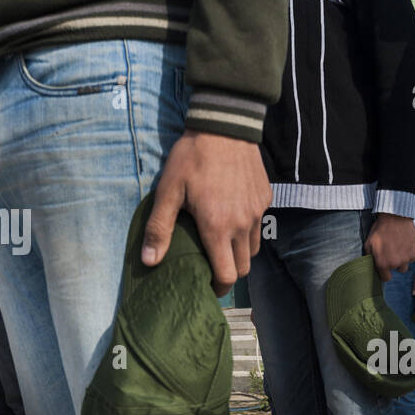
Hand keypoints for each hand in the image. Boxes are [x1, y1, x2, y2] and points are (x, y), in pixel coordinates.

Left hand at [143, 130, 269, 296]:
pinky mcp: (265, 199)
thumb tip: (149, 261)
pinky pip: (259, 225)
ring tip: (222, 244)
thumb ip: (159, 228)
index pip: (227, 275)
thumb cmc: (192, 158)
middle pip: (243, 267)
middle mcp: (242, 226)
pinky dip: (248, 230)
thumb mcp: (169, 191)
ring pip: (253, 248)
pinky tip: (233, 216)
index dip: (218, 287)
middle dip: (229, 273)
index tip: (207, 286)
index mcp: (218, 228)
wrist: (225, 126)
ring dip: (239, 253)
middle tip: (213, 267)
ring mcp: (256, 213)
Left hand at [364, 213, 414, 281]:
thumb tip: (371, 266)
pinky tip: (404, 244)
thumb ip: (369, 258)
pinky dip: (409, 253)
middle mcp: (396, 264)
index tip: (385, 267)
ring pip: (405, 265)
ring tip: (398, 248)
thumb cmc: (380, 229)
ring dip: (402, 260)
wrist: (395, 217)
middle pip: (396, 270)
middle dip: (393, 264)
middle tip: (391, 252)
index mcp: (383, 263)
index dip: (384, 273)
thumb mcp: (368, 243)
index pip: (385, 278)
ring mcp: (406, 259)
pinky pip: (412, 258)